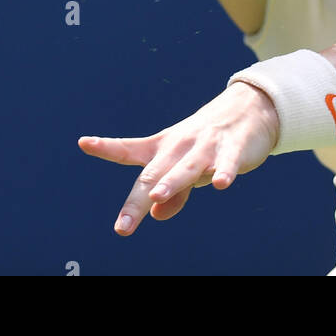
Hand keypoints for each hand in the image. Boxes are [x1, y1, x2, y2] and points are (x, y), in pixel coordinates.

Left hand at [78, 81, 279, 233]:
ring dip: (172, 182)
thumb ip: (173, 193)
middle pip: (154, 174)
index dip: (107, 147)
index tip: (84, 142)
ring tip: (158, 195)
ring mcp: (207, 145)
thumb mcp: (187, 168)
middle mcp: (180, 146)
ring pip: (186, 167)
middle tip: (123, 227)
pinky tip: (220, 184)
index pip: (130, 149)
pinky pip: (227, 162)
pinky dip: (223, 172)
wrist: (250, 108)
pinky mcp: (234, 147)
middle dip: (138, 202)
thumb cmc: (209, 143)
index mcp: (164, 148)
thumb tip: (156, 214)